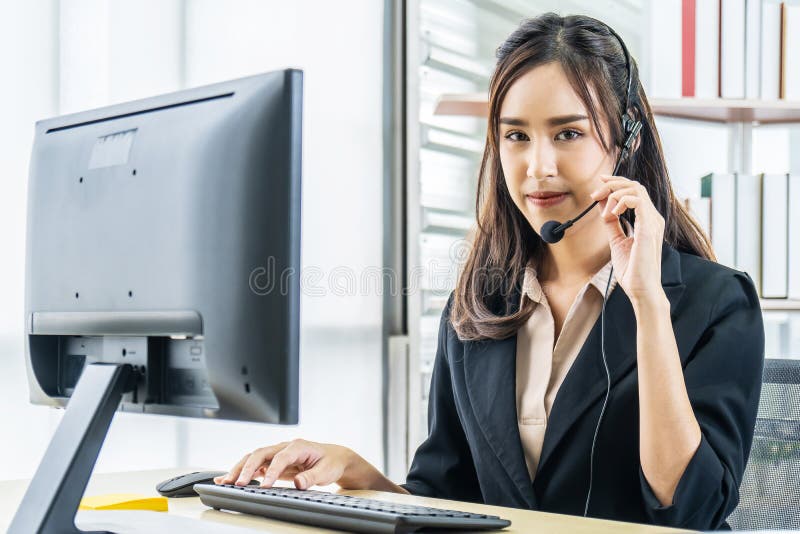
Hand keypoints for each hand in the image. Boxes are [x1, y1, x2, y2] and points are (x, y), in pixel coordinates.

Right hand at [213, 438, 405, 492]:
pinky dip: (242, 472)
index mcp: (298, 446)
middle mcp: (285, 447)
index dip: (271, 471)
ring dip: (239, 469)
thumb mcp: (326, 471)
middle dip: (247, 468)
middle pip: (261, 453)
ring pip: (254, 458)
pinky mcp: (274, 463)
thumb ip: (312, 477)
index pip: (281, 457)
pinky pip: (255, 466)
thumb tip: (299, 482)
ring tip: (226, 481)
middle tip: (238, 484)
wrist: (334, 458)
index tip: (264, 485)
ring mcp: (278, 454)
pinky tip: (230, 479)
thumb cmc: (331, 462)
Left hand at [589, 175, 665, 303]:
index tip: (599, 185)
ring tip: (603, 210)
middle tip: (594, 193)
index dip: (616, 183)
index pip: (635, 191)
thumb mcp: (616, 240)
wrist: (641, 289)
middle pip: (635, 185)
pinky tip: (611, 214)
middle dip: (612, 184)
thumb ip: (611, 222)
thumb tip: (601, 205)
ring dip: (613, 193)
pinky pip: (636, 201)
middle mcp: (653, 218)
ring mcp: (653, 222)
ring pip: (635, 189)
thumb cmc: (632, 269)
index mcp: (648, 220)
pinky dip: (620, 202)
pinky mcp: (648, 228)